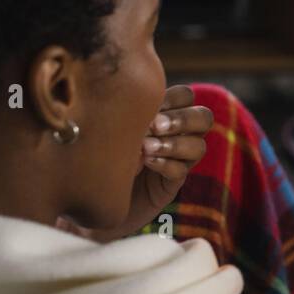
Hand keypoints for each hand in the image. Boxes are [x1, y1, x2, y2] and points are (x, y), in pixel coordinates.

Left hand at [63, 86, 214, 241]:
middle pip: (204, 118)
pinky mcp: (171, 184)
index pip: (186, 96)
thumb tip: (136, 104)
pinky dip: (165, 164)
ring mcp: (177, 160)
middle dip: (182, 119)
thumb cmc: (97, 153)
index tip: (150, 107)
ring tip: (146, 148)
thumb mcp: (111, 128)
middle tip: (156, 126)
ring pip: (199, 146)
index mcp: (163, 114)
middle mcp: (176, 135)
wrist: (89, 197)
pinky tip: (146, 163)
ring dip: (173, 144)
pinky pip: (181, 170)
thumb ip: (127, 114)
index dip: (175, 98)